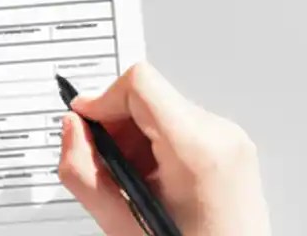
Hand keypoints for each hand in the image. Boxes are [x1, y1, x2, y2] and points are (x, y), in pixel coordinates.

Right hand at [58, 63, 270, 235]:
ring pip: (164, 111)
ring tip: (133, 181)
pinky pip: (184, 127)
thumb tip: (73, 129)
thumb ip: (83, 172)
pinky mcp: (233, 148)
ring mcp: (233, 140)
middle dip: (117, 125)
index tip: (85, 121)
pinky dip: (158, 146)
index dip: (103, 99)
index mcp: (196, 150)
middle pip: (150, 97)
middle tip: (105, 163)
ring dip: (136, 138)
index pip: (140, 84)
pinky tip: (154, 182)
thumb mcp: (122, 223)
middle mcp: (221, 135)